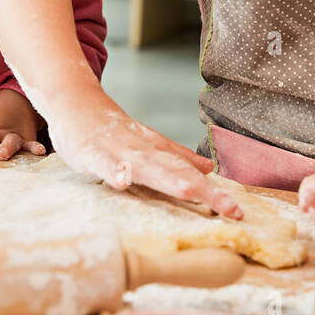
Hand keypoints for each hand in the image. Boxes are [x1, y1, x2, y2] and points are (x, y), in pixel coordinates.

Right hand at [42, 92, 243, 219]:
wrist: (76, 101)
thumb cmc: (111, 129)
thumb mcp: (147, 142)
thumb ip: (175, 156)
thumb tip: (208, 169)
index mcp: (157, 152)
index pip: (190, 174)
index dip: (215, 193)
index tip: (238, 213)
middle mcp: (143, 151)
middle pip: (177, 173)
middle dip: (204, 191)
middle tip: (230, 209)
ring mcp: (117, 150)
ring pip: (145, 167)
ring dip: (167, 179)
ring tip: (189, 191)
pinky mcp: (91, 152)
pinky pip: (103, 164)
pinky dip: (112, 171)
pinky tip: (122, 182)